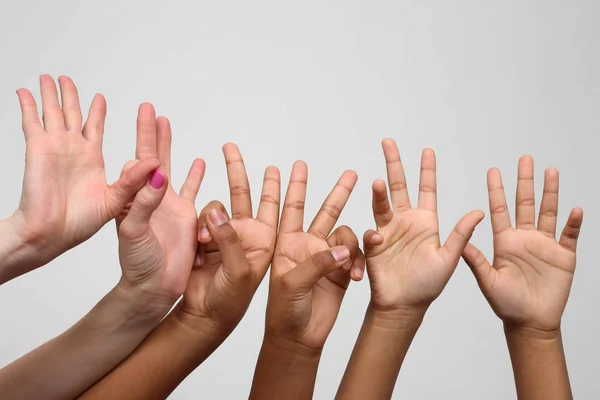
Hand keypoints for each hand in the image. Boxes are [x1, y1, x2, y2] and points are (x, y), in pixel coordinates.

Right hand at [7, 75, 157, 270]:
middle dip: (71, 96)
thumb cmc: (80, 225)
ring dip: (51, 95)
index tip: (100, 97)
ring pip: (52, 112)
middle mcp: (72, 150)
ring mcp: (55, 147)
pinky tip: (25, 91)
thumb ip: (134, 181)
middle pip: (71, 114)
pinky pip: (32, 121)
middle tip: (68, 79)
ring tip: (50, 78)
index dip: (97, 112)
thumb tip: (155, 163)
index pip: (95, 127)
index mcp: (91, 160)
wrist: (51, 236)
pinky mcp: (38, 148)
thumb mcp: (116, 201)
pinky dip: (28, 105)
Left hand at [117, 104, 204, 301]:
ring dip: (168, 145)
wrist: (155, 287)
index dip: (139, 142)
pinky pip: (192, 189)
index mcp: (132, 199)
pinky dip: (195, 175)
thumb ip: (144, 202)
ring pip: (170, 167)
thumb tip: (155, 172)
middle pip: (151, 156)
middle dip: (150, 132)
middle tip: (150, 108)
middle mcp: (149, 197)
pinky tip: (198, 160)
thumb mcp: (134, 232)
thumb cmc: (137, 264)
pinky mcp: (187, 215)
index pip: (135, 164)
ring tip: (166, 122)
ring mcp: (169, 205)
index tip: (141, 118)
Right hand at [178, 143, 279, 332]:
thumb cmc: (232, 302)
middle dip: (244, 170)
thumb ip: (232, 242)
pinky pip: (204, 218)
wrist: (204, 317)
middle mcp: (252, 235)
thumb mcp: (245, 274)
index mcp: (272, 242)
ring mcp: (229, 234)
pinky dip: (202, 225)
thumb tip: (217, 213)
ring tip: (216, 196)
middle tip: (232, 146)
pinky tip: (200, 247)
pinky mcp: (206, 238)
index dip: (296, 187)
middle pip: (254, 194)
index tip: (298, 165)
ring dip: (220, 202)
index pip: (290, 208)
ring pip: (225, 204)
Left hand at [267, 161, 362, 350]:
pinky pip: (355, 256)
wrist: (299, 337)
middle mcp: (306, 246)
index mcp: (285, 244)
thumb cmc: (282, 311)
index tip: (294, 164)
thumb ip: (315, 264)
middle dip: (337, 193)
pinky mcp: (341, 272)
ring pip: (342, 233)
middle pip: (322, 212)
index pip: (288, 208)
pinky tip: (353, 276)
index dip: (290, 186)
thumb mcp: (289, 284)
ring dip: (350, 238)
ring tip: (348, 257)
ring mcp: (324, 258)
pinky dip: (358, 261)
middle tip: (351, 175)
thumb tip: (341, 250)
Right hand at [363, 139, 483, 313]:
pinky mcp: (374, 245)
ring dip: (379, 193)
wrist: (404, 305)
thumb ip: (461, 235)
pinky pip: (372, 233)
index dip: (426, 170)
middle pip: (398, 186)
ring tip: (378, 182)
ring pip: (381, 204)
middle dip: (394, 164)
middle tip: (388, 142)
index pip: (426, 189)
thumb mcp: (449, 258)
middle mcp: (405, 221)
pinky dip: (373, 234)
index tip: (427, 150)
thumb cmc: (427, 285)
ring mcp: (387, 231)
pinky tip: (377, 239)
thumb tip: (480, 211)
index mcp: (426, 222)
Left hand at [462, 156, 582, 331]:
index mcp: (504, 242)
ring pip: (548, 212)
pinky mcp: (563, 256)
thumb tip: (460, 243)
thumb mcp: (488, 281)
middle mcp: (524, 238)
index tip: (493, 170)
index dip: (496, 190)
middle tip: (525, 159)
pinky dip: (573, 223)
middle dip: (525, 181)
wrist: (529, 322)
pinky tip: (575, 210)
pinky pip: (570, 236)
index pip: (499, 210)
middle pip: (525, 203)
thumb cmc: (506, 304)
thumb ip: (476, 261)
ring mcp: (544, 245)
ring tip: (550, 171)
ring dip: (550, 193)